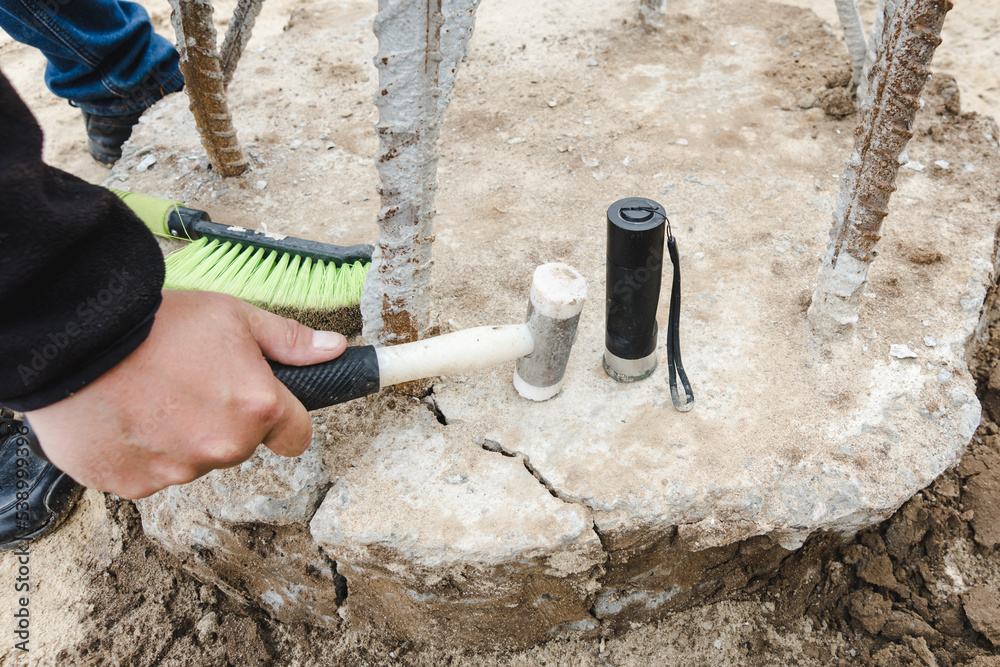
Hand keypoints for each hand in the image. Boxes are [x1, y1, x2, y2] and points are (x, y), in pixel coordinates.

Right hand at [25, 290, 346, 498]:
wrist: (75, 336)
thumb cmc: (157, 321)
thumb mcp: (234, 316)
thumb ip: (288, 340)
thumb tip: (334, 350)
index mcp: (257, 408)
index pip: (295, 437)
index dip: (281, 420)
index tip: (264, 406)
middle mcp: (223, 447)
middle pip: (238, 446)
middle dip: (221, 421)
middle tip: (187, 382)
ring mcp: (175, 471)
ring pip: (191, 461)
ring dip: (177, 437)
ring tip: (147, 393)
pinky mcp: (131, 484)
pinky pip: (147, 474)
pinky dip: (138, 451)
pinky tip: (122, 415)